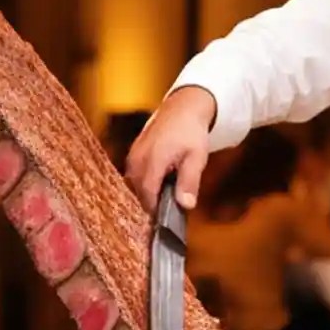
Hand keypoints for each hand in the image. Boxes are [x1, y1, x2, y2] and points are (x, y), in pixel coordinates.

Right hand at [125, 86, 215, 211]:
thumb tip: (186, 205)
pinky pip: (135, 177)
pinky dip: (146, 183)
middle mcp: (138, 159)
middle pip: (140, 193)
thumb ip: (189, 182)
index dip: (156, 211)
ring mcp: (132, 156)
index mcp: (153, 160)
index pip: (148, 196)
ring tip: (166, 192)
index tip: (167, 221)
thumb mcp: (196, 157)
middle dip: (154, 203)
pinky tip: (160, 181)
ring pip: (136, 186)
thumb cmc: (190, 131)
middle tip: (171, 206)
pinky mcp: (132, 155)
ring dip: (149, 193)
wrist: (182, 108)